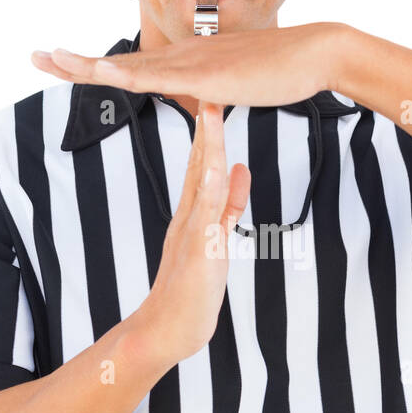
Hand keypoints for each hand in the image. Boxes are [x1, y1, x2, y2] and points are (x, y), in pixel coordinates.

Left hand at [30, 21, 350, 107]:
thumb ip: (214, 95)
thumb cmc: (281, 72)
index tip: (61, 63)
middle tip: (35, 55)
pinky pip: (158, 78)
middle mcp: (181, 57)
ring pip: (130, 67)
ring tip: (52, 59)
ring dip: (89, 64)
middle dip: (75, 61)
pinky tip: (100, 69)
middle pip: (119, 62)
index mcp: (186, 63)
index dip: (95, 66)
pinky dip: (126, 73)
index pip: (132, 67)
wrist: (314, 55)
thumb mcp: (236, 88)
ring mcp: (191, 65)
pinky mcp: (205, 77)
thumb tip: (204, 103)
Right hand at [142, 100, 250, 363]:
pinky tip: (216, 163)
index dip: (209, 128)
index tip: (215, 93)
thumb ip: (229, 204)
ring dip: (204, 145)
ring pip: (198, 180)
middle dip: (205, 124)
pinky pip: (204, 213)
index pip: (201, 161)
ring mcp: (190, 230)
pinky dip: (210, 186)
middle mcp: (188, 214)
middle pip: (197, 161)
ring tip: (210, 110)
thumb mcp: (217, 237)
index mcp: (193, 211)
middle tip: (208, 82)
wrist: (170, 331)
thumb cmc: (193, 290)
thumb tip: (241, 169)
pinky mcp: (196, 249)